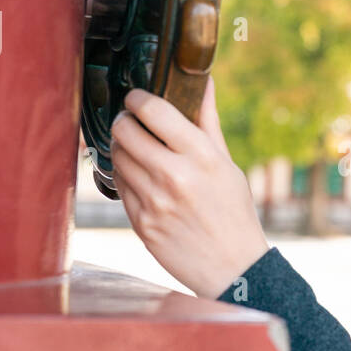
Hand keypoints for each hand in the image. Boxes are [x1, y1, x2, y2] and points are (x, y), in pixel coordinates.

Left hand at [109, 76, 269, 298]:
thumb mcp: (227, 165)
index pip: (154, 110)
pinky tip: (140, 178)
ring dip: (122, 148)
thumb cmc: (234, 212)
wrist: (233, 267)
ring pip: (117, 157)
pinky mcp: (141, 223)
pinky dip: (125, 176)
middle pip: (125, 130)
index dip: (138, 98)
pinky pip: (119, 186)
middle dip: (124, 120)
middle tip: (131, 122)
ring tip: (136, 150)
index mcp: (201, 156)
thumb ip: (208, 122)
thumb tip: (204, 82)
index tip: (137, 97)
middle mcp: (175, 176)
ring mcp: (154, 201)